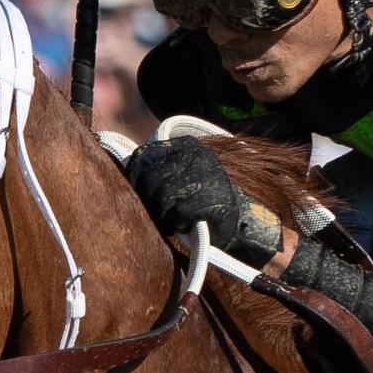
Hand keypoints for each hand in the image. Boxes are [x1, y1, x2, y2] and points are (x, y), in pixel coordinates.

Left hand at [129, 136, 284, 267]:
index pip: (146, 156)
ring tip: (167, 222)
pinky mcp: (212, 200)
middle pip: (153, 179)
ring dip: (161, 214)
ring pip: (163, 196)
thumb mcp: (188, 173)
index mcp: (189, 146)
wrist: (246, 221)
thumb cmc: (209, 199)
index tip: (132, 190)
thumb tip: (127, 171)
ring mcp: (207, 177)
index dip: (134, 175)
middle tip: (154, 214)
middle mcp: (198, 157)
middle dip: (148, 200)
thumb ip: (165, 167)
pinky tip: (180, 226)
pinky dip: (174, 223)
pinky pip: (178, 212)